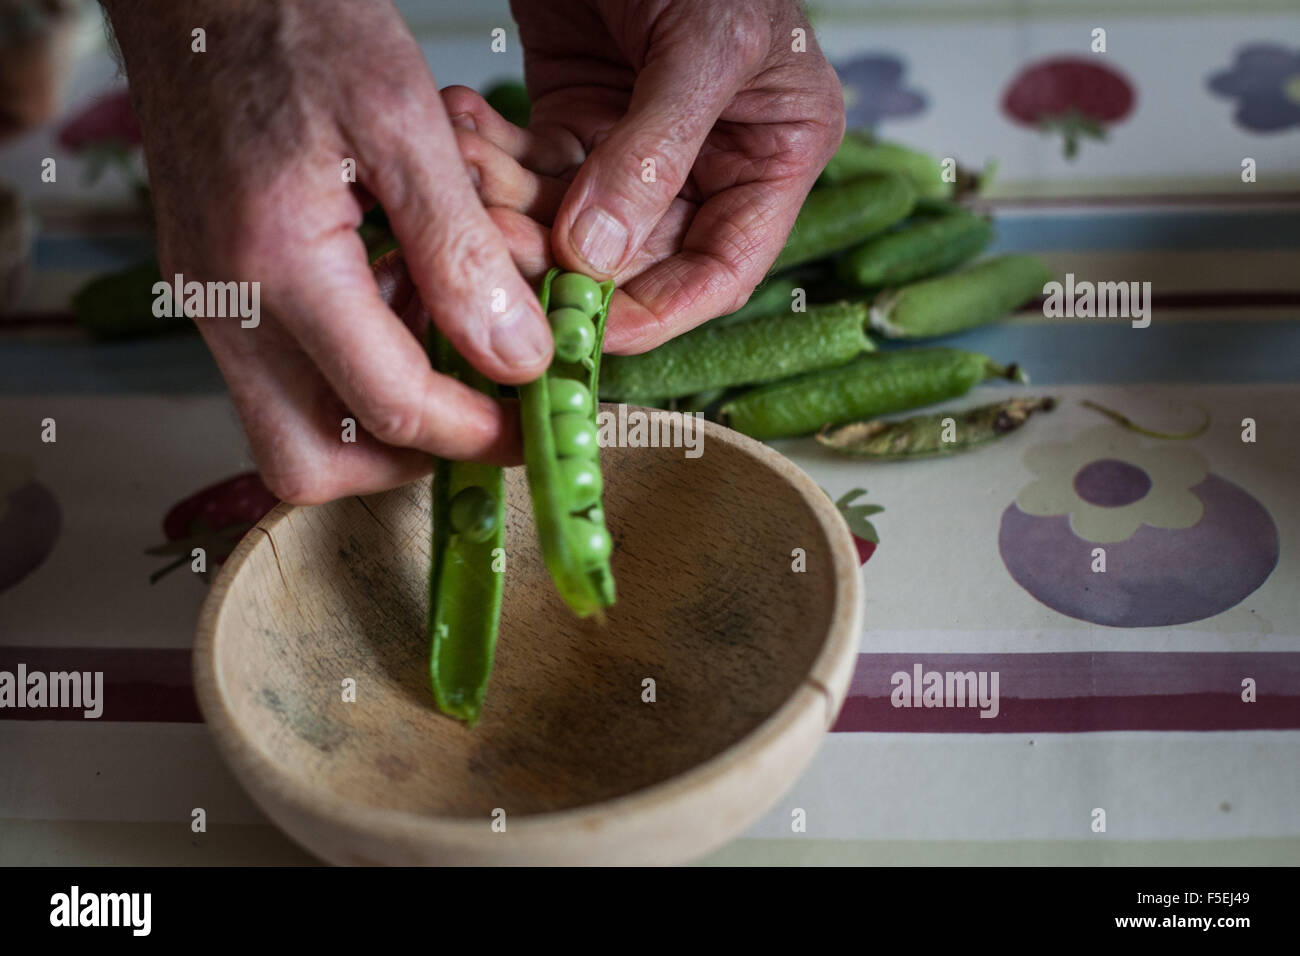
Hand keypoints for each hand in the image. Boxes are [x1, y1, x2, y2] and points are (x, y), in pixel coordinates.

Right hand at [102, 0, 551, 502]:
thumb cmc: (297, 22)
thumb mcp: (406, 122)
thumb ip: (461, 251)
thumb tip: (518, 356)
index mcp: (277, 263)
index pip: (388, 408)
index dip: (475, 433)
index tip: (533, 425)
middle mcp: (228, 303)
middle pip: (310, 464)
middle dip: (408, 461)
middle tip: (481, 418)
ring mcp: (212, 300)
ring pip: (292, 426)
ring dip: (379, 417)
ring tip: (452, 349)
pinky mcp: (215, 286)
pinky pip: (283, 371)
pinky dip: (350, 369)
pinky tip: (404, 306)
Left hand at [444, 0, 843, 353]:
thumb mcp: (705, 43)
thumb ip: (657, 153)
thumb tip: (597, 256)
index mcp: (771, 157)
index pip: (718, 271)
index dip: (657, 313)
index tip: (590, 333)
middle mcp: (708, 164)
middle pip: (632, 256)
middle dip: (560, 255)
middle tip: (495, 240)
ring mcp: (638, 147)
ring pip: (570, 219)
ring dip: (513, 202)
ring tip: (469, 163)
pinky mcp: (579, 117)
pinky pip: (533, 164)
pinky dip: (495, 154)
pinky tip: (466, 124)